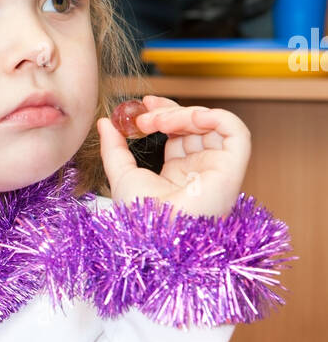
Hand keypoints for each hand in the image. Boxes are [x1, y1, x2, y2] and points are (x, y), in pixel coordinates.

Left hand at [97, 94, 250, 218]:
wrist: (155, 236)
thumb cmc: (140, 217)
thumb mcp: (121, 175)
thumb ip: (114, 148)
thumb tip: (105, 122)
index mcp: (180, 173)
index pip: (180, 132)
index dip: (166, 112)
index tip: (144, 104)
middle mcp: (202, 170)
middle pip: (196, 125)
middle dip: (170, 110)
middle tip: (146, 111)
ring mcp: (219, 169)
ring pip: (213, 124)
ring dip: (184, 114)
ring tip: (159, 121)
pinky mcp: (233, 169)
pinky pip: (236, 132)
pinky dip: (217, 116)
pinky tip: (192, 117)